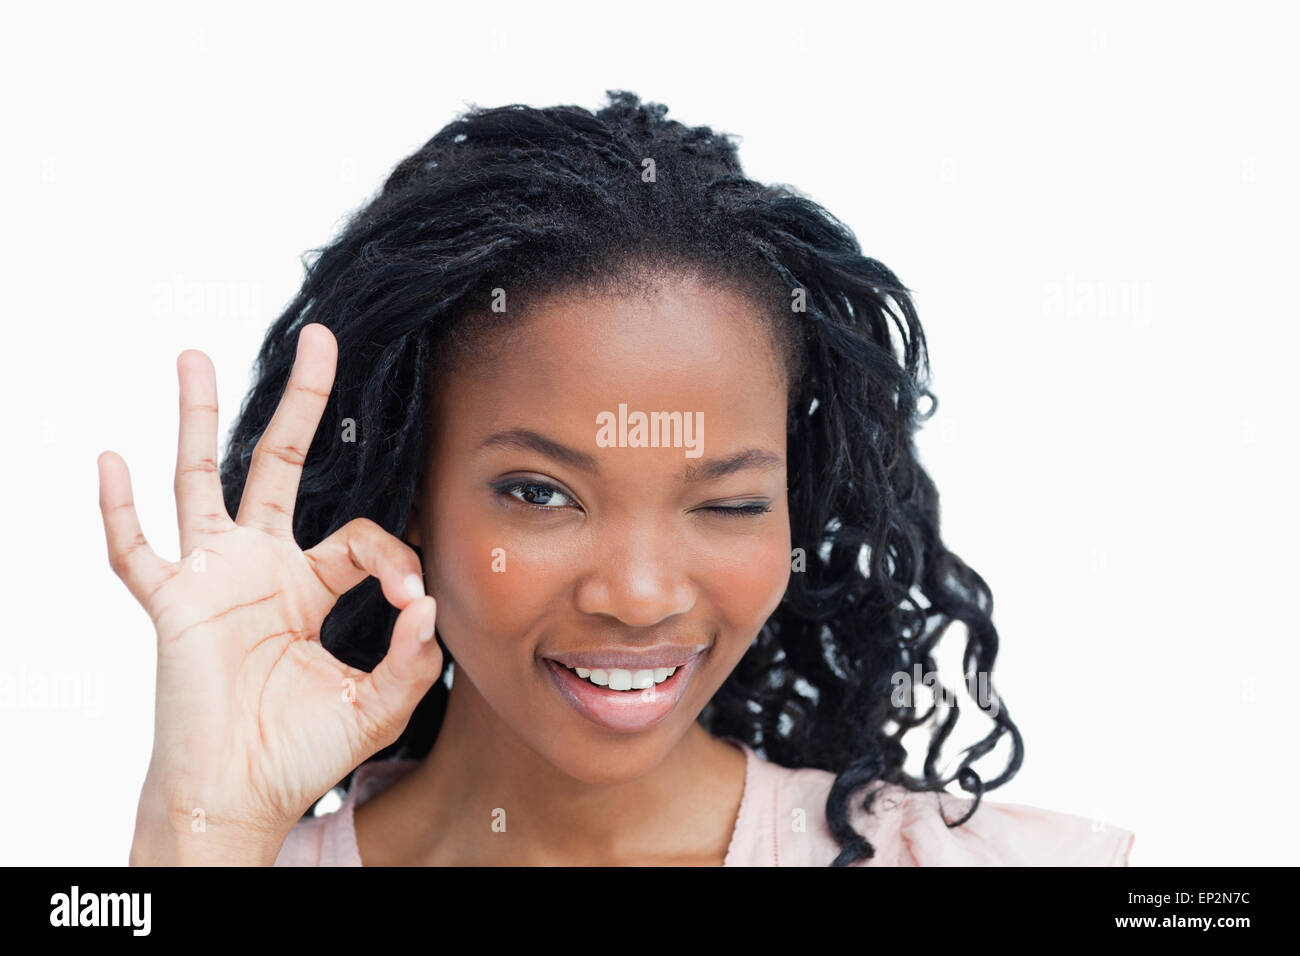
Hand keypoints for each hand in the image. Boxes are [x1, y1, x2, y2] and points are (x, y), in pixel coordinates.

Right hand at [99, 323, 441, 860]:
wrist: (240, 798)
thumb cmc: (300, 752)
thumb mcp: (376, 706)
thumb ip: (412, 659)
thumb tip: (429, 604)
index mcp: (308, 585)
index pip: (359, 535)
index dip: (394, 555)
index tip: (413, 597)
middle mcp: (259, 567)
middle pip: (280, 465)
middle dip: (301, 404)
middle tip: (322, 339)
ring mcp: (211, 580)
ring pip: (200, 481)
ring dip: (199, 420)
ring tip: (194, 356)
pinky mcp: (172, 607)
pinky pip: (136, 554)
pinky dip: (119, 512)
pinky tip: (112, 460)